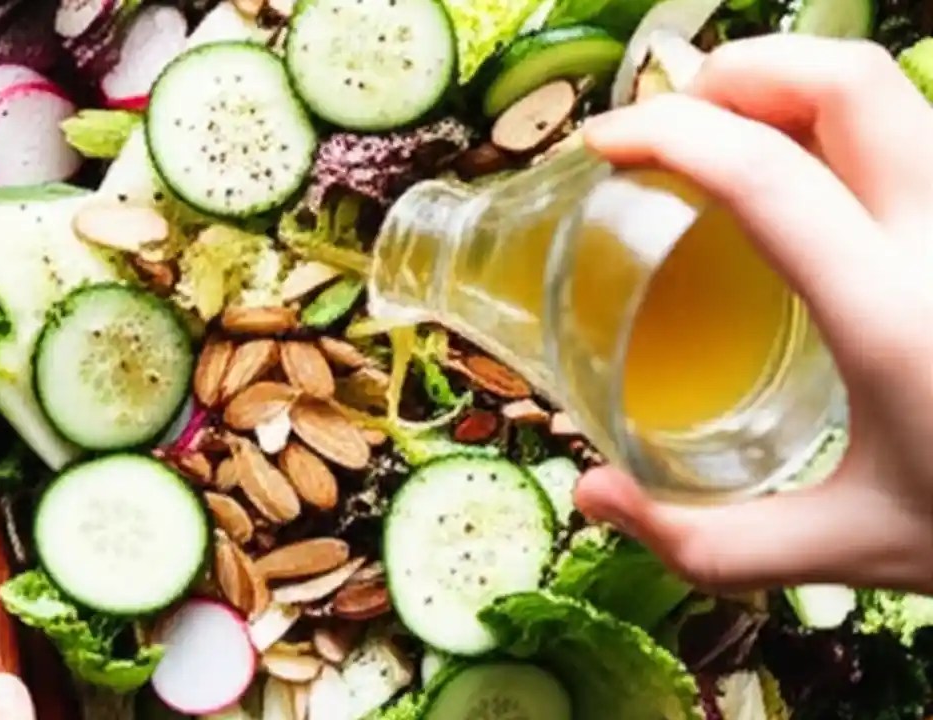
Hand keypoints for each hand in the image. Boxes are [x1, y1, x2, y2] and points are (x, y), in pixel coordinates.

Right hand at [575, 34, 932, 594]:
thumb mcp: (843, 550)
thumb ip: (706, 542)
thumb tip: (590, 496)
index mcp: (891, 316)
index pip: (766, 174)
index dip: (670, 133)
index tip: (605, 142)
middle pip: (846, 81)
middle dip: (739, 71)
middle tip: (670, 118)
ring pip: (886, 90)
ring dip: (789, 84)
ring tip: (721, 134)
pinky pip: (907, 132)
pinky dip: (832, 121)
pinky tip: (796, 176)